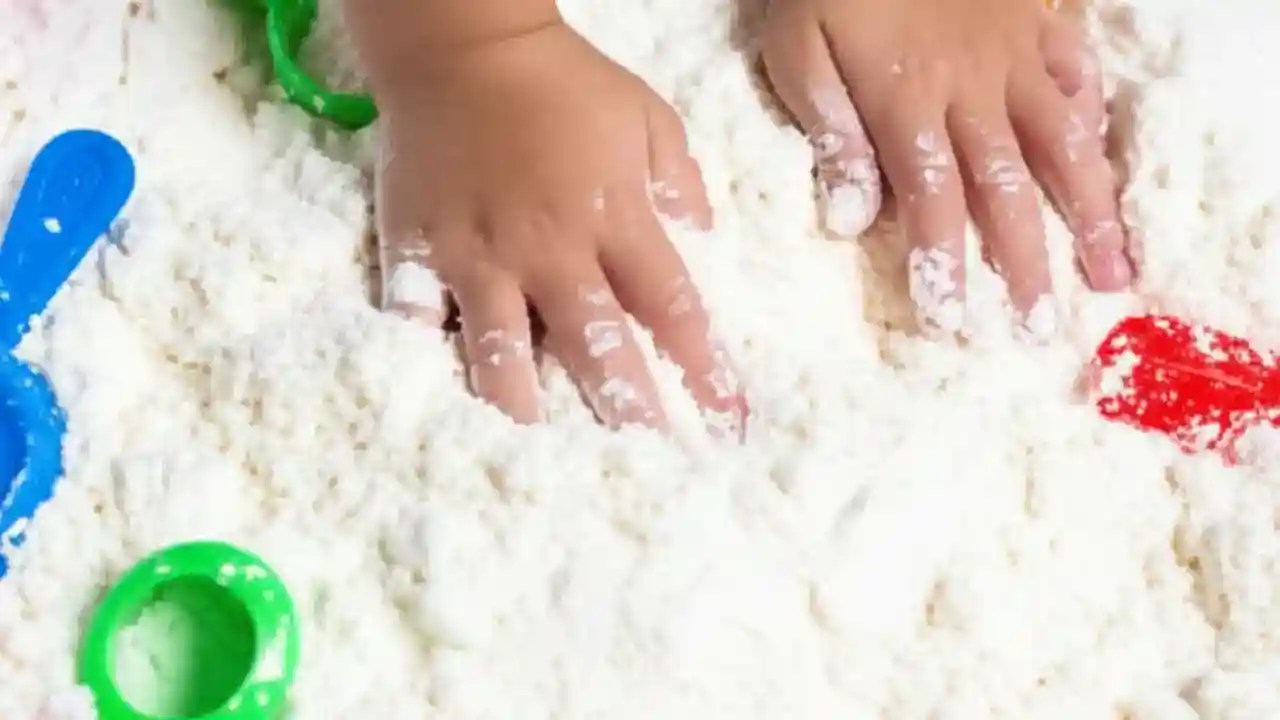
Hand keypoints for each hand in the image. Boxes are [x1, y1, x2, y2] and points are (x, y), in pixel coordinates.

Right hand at [369, 22, 745, 433]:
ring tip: (538, 466)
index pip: (672, 310)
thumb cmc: (563, 81)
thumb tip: (704, 235)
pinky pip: (419, 323)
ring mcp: (478, 255)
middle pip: (594, 349)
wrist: (462, 42)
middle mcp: (550, 249)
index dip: (705, 372)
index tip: (729, 424)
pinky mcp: (417, 251)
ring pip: (502, 356)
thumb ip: (680, 181)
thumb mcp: (647, 116)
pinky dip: (433, 366)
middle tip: (647, 467)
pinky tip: (440, 411)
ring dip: (526, 412)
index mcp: (615, 218)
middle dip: (626, 412)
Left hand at [761, 0, 1131, 330]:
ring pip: (1064, 143)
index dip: (947, 265)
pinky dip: (1095, 117)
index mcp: (907, 105)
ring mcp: (1017, 53)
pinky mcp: (1041, 18)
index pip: (934, 204)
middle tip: (1041, 327)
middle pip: (1007, 191)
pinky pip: (1080, 72)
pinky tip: (1104, 158)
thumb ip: (832, 133)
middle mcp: (974, 91)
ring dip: (1088, 212)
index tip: (956, 322)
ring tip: (1112, 270)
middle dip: (1026, 264)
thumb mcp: (800, 50)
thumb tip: (853, 219)